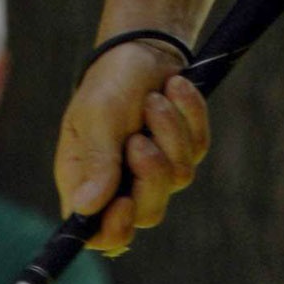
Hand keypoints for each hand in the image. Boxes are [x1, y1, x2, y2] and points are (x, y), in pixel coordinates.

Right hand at [53, 42, 209, 256]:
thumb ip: (97, 162)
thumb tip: (86, 208)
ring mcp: (155, 170)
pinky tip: (173, 89)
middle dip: (151, 174)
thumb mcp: (98, 117)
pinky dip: (188, 115)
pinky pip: (197, 148)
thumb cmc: (109, 82)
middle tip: (139, 140)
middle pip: (148, 213)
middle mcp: (120, 184)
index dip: (114, 230)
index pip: (98, 234)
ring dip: (168, 132)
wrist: (142, 49)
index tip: (124, 202)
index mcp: (85, 182)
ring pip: (179, 179)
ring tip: (153, 99)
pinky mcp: (183, 152)